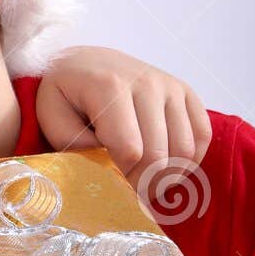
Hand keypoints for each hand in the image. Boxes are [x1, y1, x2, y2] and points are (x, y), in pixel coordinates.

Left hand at [36, 46, 211, 188]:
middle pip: (159, 154)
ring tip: (146, 182)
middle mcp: (146, 82)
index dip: (122, 179)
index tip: (110, 186)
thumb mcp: (51, 115)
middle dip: (144, 183)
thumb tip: (106, 166)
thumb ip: (72, 143)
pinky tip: (167, 166)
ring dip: (167, 177)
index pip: (130, 150)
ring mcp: (170, 86)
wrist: (86, 62)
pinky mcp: (186, 92)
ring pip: (184, 150)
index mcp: (110, 86)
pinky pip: (202, 136)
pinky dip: (189, 161)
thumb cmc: (67, 93)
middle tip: (129, 193)